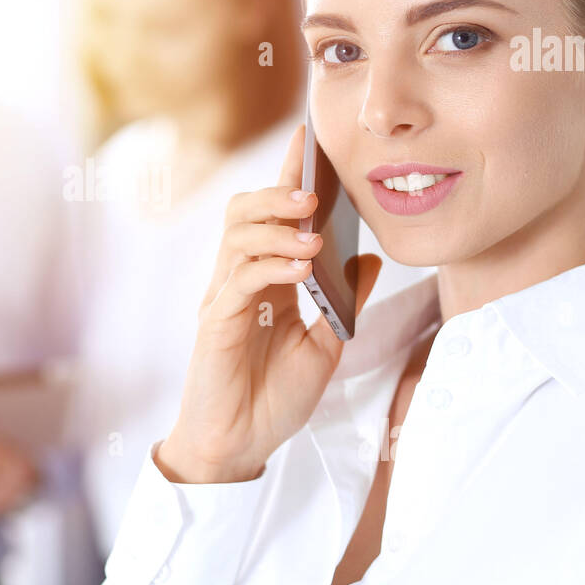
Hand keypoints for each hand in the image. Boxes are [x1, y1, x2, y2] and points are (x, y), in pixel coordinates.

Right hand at [158, 123, 381, 483]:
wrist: (239, 446)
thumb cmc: (274, 398)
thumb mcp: (326, 346)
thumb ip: (343, 303)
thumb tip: (369, 260)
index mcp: (265, 280)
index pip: (273, 214)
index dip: (288, 174)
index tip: (309, 138)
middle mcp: (237, 280)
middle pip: (242, 210)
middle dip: (278, 191)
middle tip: (314, 193)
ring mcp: (223, 299)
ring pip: (236, 235)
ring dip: (277, 225)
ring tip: (312, 231)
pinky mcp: (215, 323)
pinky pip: (237, 279)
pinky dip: (270, 265)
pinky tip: (300, 268)